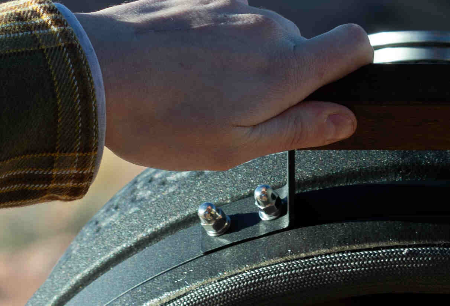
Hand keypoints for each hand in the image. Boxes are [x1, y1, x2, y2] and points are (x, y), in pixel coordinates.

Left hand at [75, 0, 370, 170]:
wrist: (93, 72)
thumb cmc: (163, 119)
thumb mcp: (237, 147)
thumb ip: (298, 129)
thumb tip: (345, 120)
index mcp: (286, 67)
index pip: (355, 44)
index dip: (355, 66)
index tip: (333, 92)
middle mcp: (266, 25)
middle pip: (300, 48)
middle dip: (281, 81)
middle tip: (236, 119)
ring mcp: (230, 7)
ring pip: (258, 38)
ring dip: (241, 67)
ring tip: (195, 100)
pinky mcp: (198, 0)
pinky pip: (222, 27)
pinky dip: (211, 51)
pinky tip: (176, 77)